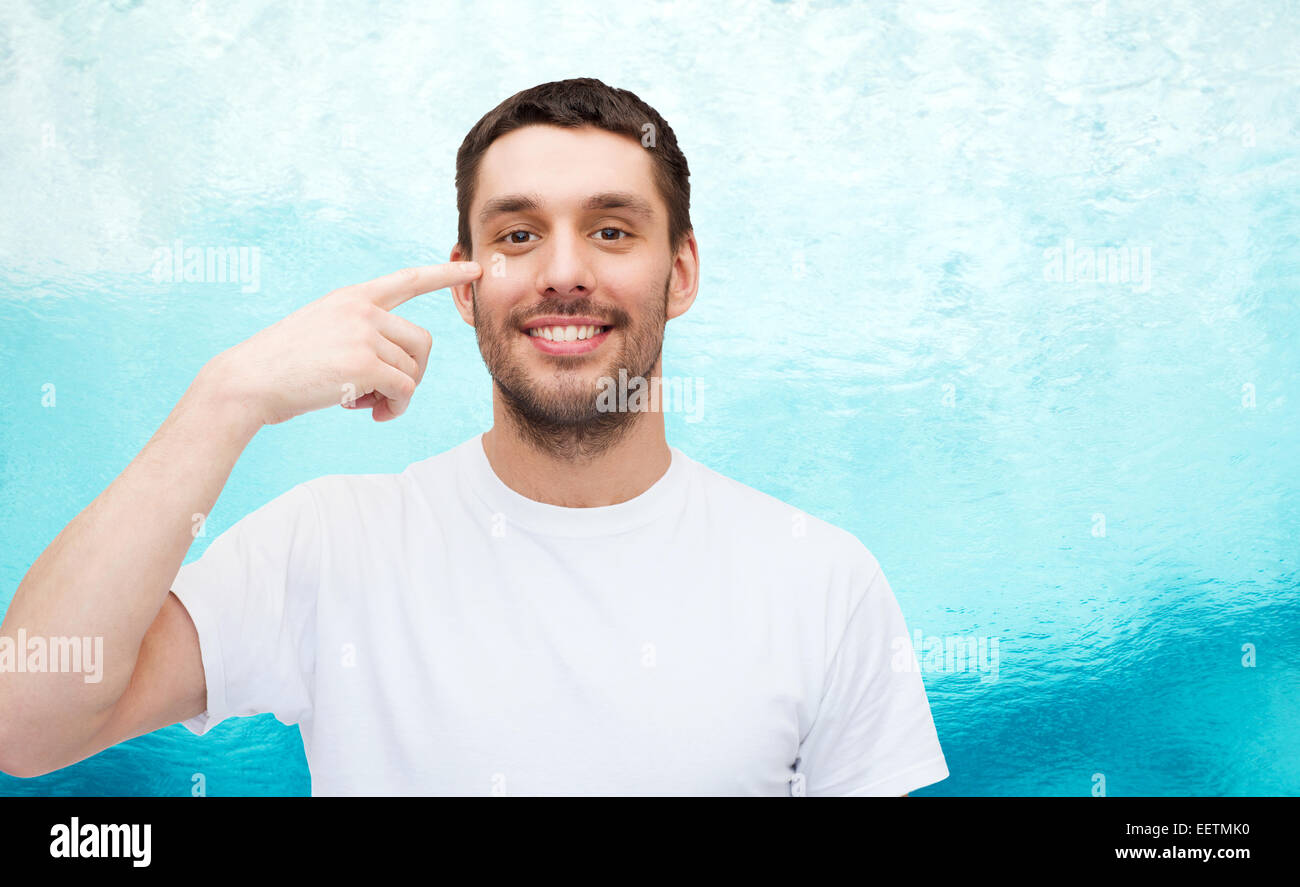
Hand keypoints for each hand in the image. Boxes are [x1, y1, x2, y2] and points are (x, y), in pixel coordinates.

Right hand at [203, 262, 481, 425]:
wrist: (247, 382)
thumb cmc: (282, 367)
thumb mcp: (321, 333)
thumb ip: (360, 337)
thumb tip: (399, 373)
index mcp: (352, 298)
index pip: (408, 280)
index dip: (445, 273)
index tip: (475, 268)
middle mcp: (362, 309)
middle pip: (422, 342)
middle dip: (413, 373)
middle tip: (385, 394)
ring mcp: (363, 334)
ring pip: (414, 371)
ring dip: (398, 395)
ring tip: (367, 403)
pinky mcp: (364, 364)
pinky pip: (405, 391)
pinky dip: (395, 408)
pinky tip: (369, 413)